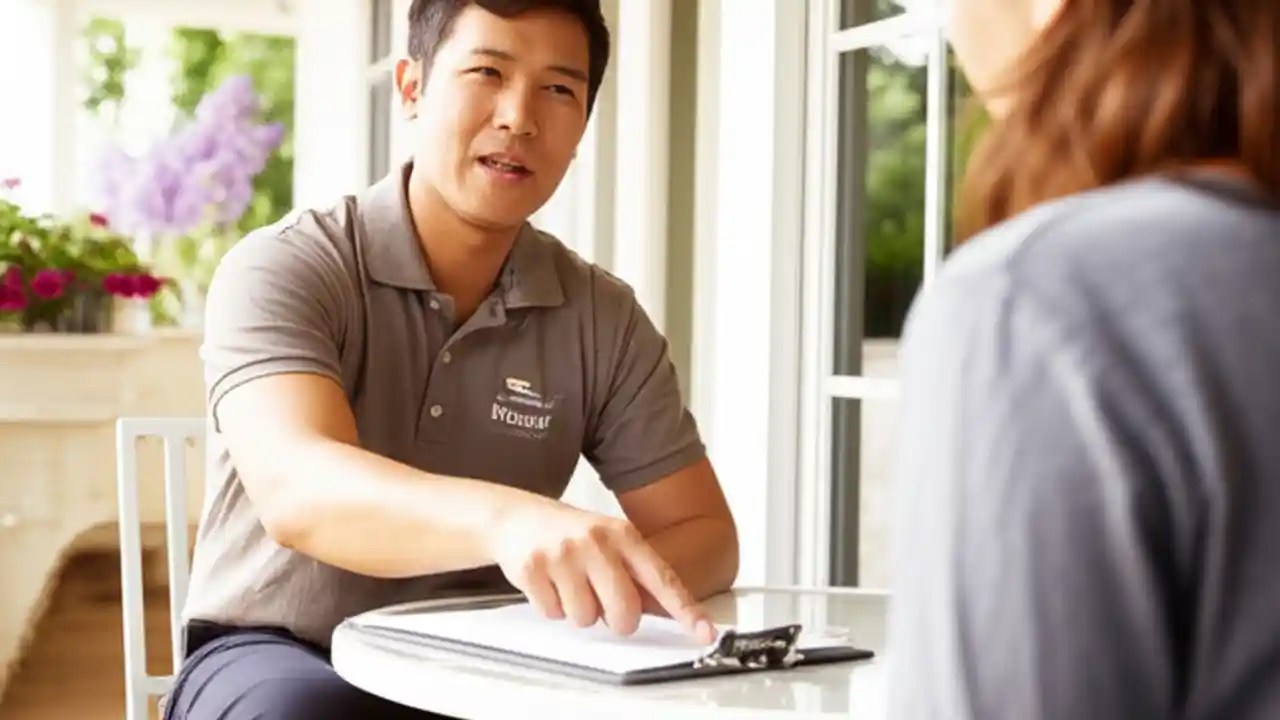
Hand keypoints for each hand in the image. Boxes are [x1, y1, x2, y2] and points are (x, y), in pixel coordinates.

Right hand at [490, 496, 717, 643]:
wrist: (514, 517)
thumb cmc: (569, 534)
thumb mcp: (607, 541)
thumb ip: (634, 573)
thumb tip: (664, 611)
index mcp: (623, 534)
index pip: (662, 579)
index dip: (685, 610)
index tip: (704, 632)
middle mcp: (596, 541)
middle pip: (625, 612)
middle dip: (617, 620)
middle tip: (603, 602)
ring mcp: (563, 554)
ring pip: (586, 619)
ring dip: (578, 611)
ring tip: (567, 582)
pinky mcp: (532, 569)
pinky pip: (554, 614)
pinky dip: (551, 607)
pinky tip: (547, 582)